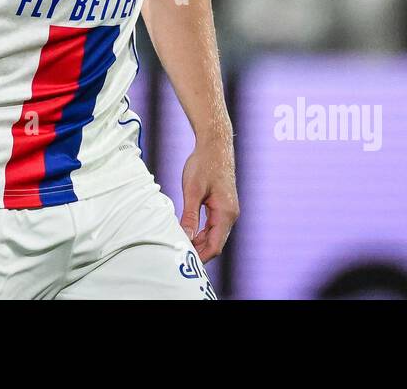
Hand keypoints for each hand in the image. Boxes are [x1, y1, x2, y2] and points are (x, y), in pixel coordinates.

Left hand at [179, 132, 238, 262]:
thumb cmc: (204, 164)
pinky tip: (187, 233)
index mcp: (226, 213)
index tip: (183, 260)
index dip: (200, 257)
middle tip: (176, 255)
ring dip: (198, 242)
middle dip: (198, 252)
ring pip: (213, 235)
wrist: (215, 146)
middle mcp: (231, 215)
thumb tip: (185, 237)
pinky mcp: (222, 206)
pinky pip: (213, 226)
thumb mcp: (192, 190)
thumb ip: (189, 215)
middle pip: (215, 243)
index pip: (215, 246)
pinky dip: (201, 232)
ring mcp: (228, 211)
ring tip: (179, 245)